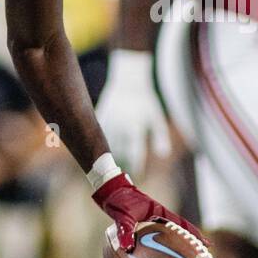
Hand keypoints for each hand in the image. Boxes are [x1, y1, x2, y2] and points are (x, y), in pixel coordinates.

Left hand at [93, 172, 202, 252]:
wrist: (110, 189)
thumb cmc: (118, 199)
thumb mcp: (122, 215)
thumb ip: (125, 230)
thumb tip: (128, 248)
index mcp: (159, 212)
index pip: (182, 225)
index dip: (195, 235)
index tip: (208, 245)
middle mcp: (159, 215)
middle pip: (180, 230)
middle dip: (192, 241)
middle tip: (203, 254)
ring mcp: (152, 218)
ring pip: (170, 232)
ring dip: (179, 241)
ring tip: (187, 254)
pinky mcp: (145, 222)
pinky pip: (158, 234)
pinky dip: (163, 242)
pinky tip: (160, 253)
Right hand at [96, 49, 170, 176]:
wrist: (129, 80)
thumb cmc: (146, 101)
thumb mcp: (156, 117)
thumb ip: (160, 136)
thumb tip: (163, 155)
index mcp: (135, 126)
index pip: (134, 153)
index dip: (134, 166)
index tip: (134, 176)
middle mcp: (120, 125)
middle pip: (118, 153)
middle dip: (120, 165)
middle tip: (119, 177)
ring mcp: (107, 120)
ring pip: (104, 145)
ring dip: (106, 157)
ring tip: (107, 168)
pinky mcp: (98, 116)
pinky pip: (95, 134)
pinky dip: (96, 143)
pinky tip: (97, 151)